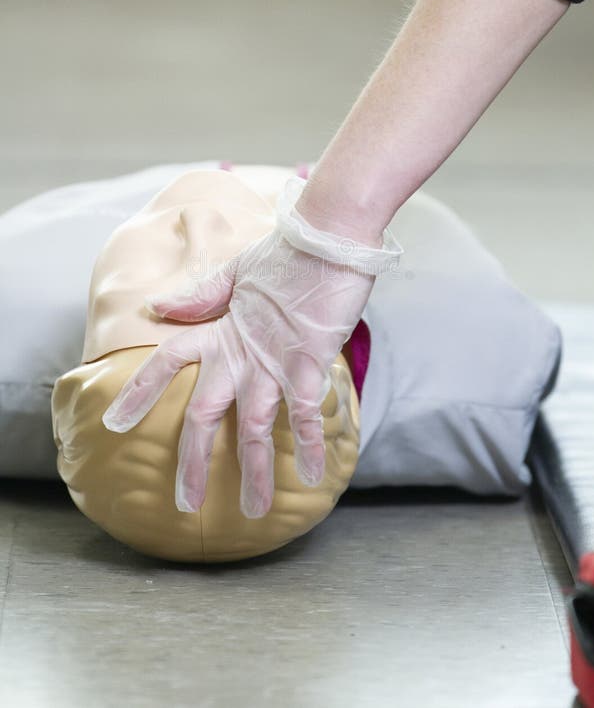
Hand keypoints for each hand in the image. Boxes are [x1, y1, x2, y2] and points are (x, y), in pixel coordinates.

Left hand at [102, 177, 402, 518]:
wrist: (327, 236)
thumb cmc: (283, 253)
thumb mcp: (234, 272)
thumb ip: (198, 294)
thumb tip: (157, 306)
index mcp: (216, 329)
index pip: (166, 361)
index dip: (139, 391)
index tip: (114, 423)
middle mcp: (237, 353)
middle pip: (203, 414)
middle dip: (193, 461)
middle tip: (185, 503)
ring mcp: (272, 362)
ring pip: (254, 427)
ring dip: (255, 470)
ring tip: (255, 510)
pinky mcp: (308, 364)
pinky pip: (307, 413)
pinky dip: (311, 443)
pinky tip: (314, 475)